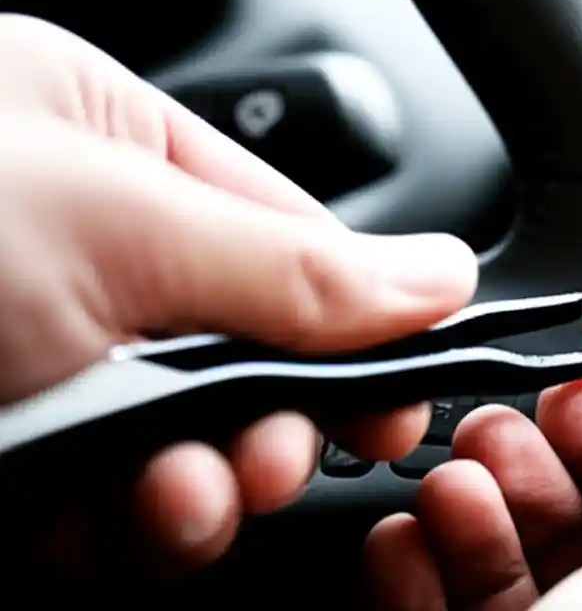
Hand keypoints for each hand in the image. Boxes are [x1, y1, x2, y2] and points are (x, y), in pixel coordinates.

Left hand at [0, 14, 477, 574]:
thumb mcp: (118, 227)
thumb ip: (297, 270)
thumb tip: (437, 278)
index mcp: (109, 148)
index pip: (292, 234)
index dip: (362, 315)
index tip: (411, 384)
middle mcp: (81, 256)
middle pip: (252, 355)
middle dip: (286, 416)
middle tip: (296, 441)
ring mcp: (46, 370)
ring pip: (195, 447)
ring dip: (220, 487)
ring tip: (199, 489)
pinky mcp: (14, 473)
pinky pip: (122, 516)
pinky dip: (147, 535)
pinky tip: (136, 521)